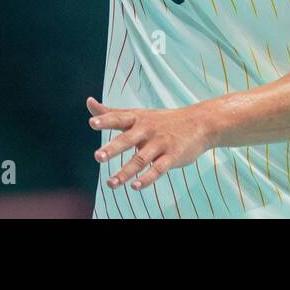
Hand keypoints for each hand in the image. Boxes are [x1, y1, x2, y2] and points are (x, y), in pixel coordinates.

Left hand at [87, 96, 214, 190]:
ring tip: (110, 184)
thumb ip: (112, 112)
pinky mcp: (172, 157)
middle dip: (113, 148)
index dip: (105, 120)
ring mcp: (160, 144)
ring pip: (140, 159)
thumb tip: (89, 102)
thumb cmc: (162, 120)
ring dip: (125, 172)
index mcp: (138, 119)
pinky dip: (146, 178)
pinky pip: (158, 169)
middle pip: (128, 140)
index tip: (92, 122)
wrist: (199, 123)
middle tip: (98, 157)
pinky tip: (135, 186)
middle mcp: (148, 130)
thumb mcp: (137, 114)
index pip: (119, 118)